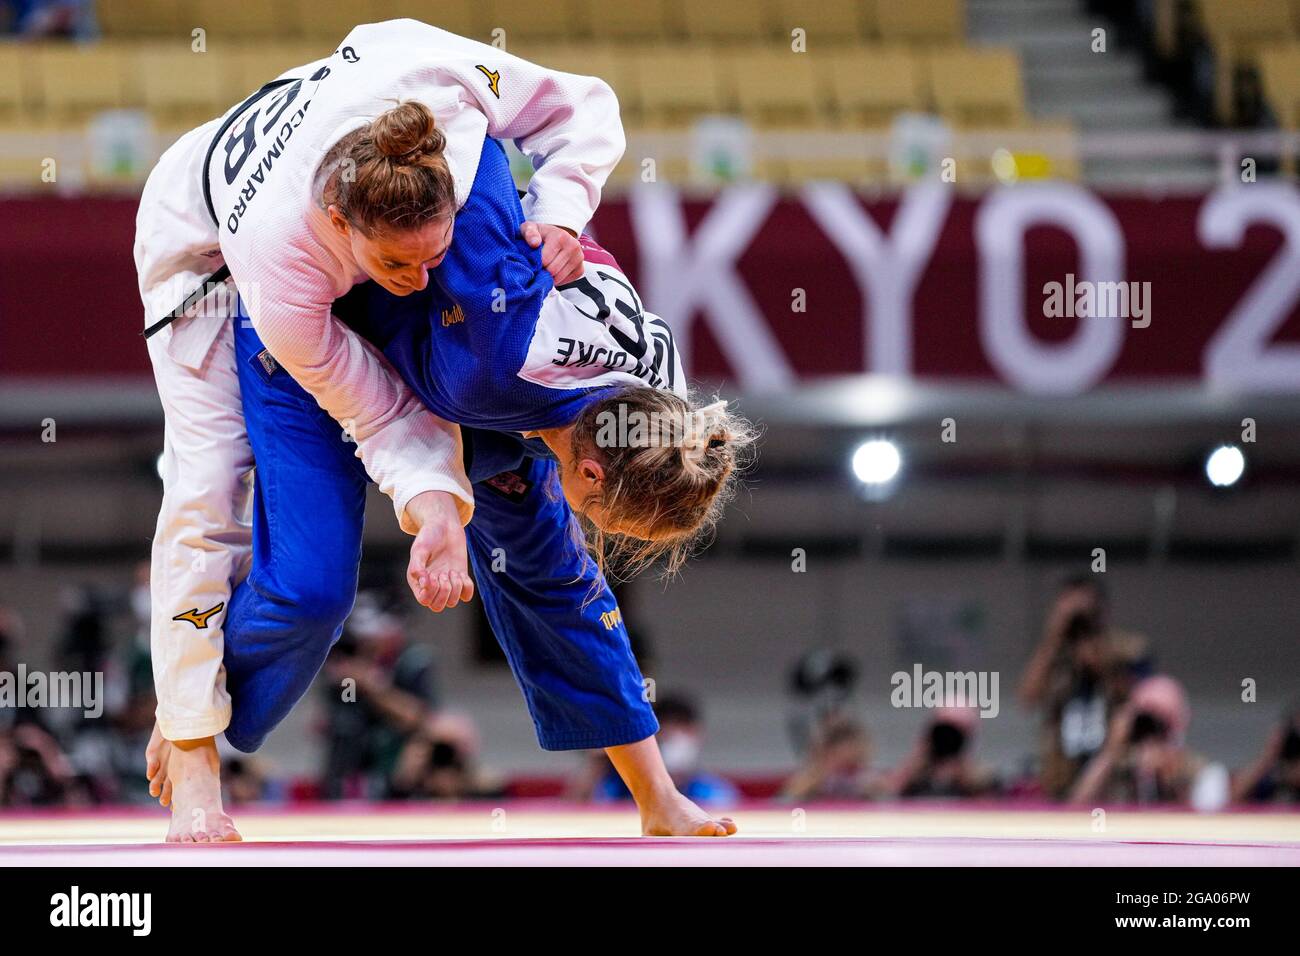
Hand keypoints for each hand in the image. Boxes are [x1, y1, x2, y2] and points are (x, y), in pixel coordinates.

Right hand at [404, 491, 474, 612]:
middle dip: (444, 591)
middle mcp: (432, 586)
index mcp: (418, 581)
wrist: (445, 526)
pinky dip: (466, 587)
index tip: (433, 575)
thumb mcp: (420, 549)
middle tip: (444, 573)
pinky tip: (461, 574)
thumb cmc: (429, 536)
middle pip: (438, 606)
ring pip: (452, 602)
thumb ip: (417, 565)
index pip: (424, 600)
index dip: (431, 592)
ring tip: (452, 571)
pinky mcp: (460, 578)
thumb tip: (422, 582)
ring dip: (455, 588)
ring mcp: (447, 583)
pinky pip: (466, 595)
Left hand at [521, 221, 583, 284]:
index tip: (534, 260)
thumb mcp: (530, 228)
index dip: (536, 264)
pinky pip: (566, 281)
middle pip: (553, 270)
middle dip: (543, 271)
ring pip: (559, 277)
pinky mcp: (581, 269)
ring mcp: (579, 258)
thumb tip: (534, 243)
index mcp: (561, 236)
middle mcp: (573, 246)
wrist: (554, 237)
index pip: (546, 260)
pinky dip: (558, 280)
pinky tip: (554, 271)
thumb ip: (529, 233)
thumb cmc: (540, 235)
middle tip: (539, 265)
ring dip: (549, 276)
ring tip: (546, 268)